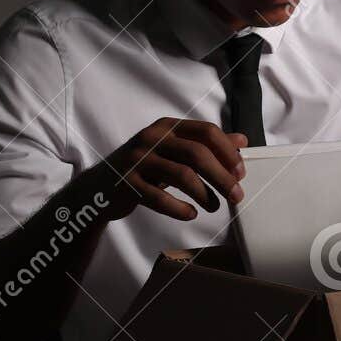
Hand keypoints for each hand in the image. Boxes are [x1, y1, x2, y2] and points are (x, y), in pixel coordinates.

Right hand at [84, 118, 246, 221]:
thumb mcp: (174, 151)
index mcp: (167, 127)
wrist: (100, 187)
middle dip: (221, 177)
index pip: (206, 131)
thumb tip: (241, 140)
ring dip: (205, 194)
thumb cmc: (145, 168)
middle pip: (197, 154)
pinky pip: (159, 198)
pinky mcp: (126, 183)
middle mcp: (151, 138)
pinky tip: (191, 214)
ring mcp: (136, 160)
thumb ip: (206, 145)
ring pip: (181, 175)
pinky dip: (179, 208)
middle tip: (236, 195)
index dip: (227, 152)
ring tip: (215, 207)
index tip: (241, 172)